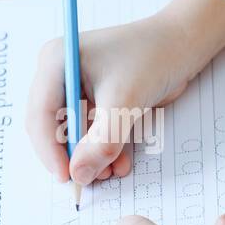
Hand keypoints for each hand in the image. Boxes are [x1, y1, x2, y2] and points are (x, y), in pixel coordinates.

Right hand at [26, 14, 192, 186]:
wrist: (183, 45)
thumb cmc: (153, 57)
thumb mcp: (125, 101)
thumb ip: (102, 141)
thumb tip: (79, 175)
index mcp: (56, 61)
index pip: (40, 113)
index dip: (49, 149)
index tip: (66, 176)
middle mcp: (60, 74)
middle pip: (52, 127)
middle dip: (72, 155)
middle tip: (89, 179)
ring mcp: (76, 88)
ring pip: (72, 135)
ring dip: (91, 157)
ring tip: (112, 171)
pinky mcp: (94, 100)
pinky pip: (90, 134)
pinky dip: (103, 149)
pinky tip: (120, 163)